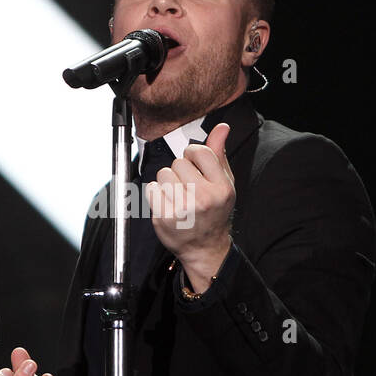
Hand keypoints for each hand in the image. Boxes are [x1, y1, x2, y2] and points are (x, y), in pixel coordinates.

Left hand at [146, 121, 234, 290]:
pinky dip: (155, 194)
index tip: (194, 168)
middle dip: (180, 172)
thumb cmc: (214, 212)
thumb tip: (222, 127)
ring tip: (177, 196)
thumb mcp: (224, 183)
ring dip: (167, 182)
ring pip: (163, 173)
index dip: (192, 156)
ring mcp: (183, 208)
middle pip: (178, 162)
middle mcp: (204, 198)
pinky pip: (151, 188)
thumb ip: (219, 154)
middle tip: (188, 188)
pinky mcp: (165, 217)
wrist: (205, 248)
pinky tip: (167, 204)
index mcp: (221, 187)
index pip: (199, 151)